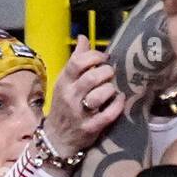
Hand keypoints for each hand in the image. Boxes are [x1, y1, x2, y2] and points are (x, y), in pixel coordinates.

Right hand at [44, 35, 125, 158]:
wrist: (57, 139)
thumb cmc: (64, 105)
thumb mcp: (65, 82)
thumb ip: (76, 60)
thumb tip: (83, 37)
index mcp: (63, 82)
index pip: (77, 63)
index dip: (95, 56)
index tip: (104, 58)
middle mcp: (70, 96)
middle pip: (92, 77)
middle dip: (107, 72)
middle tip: (111, 75)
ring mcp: (79, 113)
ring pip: (101, 95)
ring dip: (111, 89)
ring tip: (113, 89)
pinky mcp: (90, 128)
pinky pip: (108, 114)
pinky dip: (118, 105)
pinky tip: (120, 100)